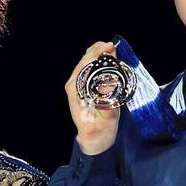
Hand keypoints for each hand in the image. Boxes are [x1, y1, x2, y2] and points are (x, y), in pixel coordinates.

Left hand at [66, 40, 121, 156]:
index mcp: (76, 89)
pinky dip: (97, 61)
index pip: (84, 65)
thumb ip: (107, 104)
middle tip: (112, 46)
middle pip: (84, 61)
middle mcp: (74, 85)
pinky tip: (106, 58)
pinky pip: (88, 69)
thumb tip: (108, 84)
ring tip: (110, 48)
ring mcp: (77, 85)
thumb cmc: (99, 130)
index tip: (109, 48)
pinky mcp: (82, 87)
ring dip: (97, 54)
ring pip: (86, 63)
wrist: (94, 139)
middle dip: (97, 51)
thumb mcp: (106, 118)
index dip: (96, 54)